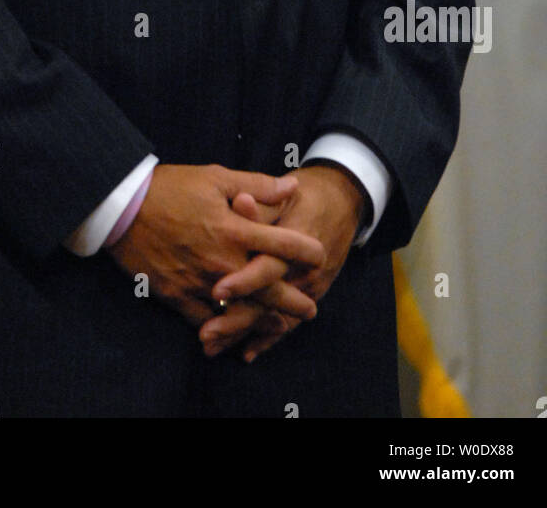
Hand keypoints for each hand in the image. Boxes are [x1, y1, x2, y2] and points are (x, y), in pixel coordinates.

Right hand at [107, 163, 324, 336]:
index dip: (306, 251)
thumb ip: (258, 185)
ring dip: (263, 319)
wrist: (122, 207)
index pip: (282, 244)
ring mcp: (199, 282)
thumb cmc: (170, 187)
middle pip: (268, 288)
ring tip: (278, 324)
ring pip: (240, 311)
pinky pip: (207, 320)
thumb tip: (292, 186)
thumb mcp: (215, 177)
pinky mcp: (177, 295)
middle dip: (293, 301)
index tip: (320, 257)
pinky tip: (234, 331)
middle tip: (310, 310)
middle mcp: (221, 260)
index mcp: (233, 228)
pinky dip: (223, 328)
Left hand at [204, 164, 364, 361]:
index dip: (244, 280)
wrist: (341, 201)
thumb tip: (240, 201)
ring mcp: (308, 287)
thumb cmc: (303, 194)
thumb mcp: (283, 193)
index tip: (217, 290)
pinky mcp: (310, 295)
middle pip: (269, 302)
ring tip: (213, 347)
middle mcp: (303, 270)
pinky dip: (267, 340)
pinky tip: (246, 353)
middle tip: (205, 334)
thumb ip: (261, 203)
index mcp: (296, 241)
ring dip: (243, 333)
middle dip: (236, 320)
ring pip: (274, 317)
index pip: (269, 266)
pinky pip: (288, 322)